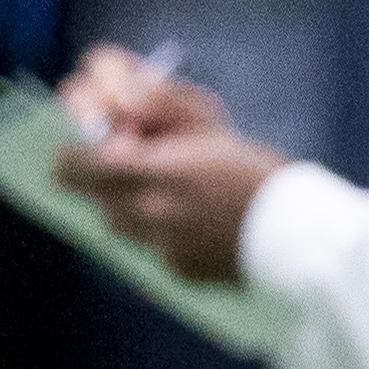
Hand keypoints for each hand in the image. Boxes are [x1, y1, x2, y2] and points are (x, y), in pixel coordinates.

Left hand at [55, 52, 287, 283]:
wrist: (295, 232)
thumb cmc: (250, 166)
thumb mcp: (203, 119)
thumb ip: (151, 103)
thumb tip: (112, 98)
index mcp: (149, 172)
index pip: (73, 166)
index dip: (74, 151)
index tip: (81, 143)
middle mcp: (146, 215)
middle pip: (94, 196)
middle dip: (100, 177)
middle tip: (120, 161)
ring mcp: (159, 248)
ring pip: (120, 222)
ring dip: (130, 202)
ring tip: (169, 186)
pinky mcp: (177, 270)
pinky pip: (153, 244)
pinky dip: (163, 228)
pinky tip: (197, 216)